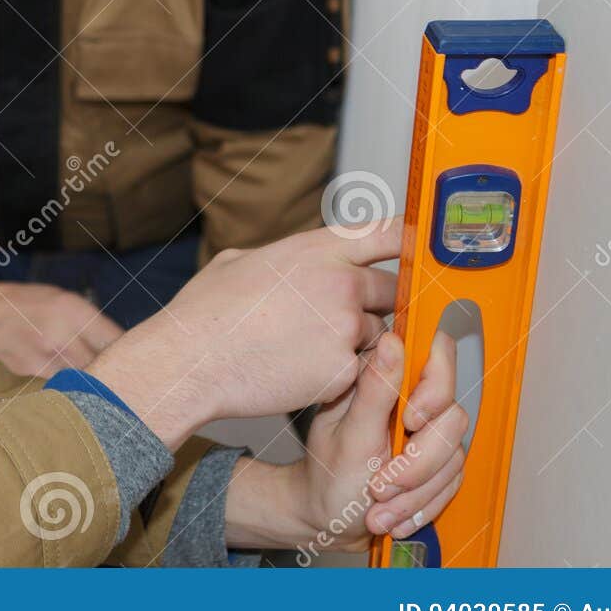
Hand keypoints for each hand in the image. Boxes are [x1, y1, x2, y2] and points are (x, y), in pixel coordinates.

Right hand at [0, 281, 122, 376]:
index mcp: (74, 310)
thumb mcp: (61, 299)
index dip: (128, 354)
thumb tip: (115, 344)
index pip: (115, 340)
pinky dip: (70, 388)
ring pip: (84, 380)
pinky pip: (61, 385)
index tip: (134, 362)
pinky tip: (73, 390)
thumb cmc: (25, 303)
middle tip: (121, 380)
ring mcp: (46, 354)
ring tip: (101, 388)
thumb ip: (87, 321)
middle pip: (104, 365)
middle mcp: (63, 332)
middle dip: (114, 373)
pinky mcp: (31, 372)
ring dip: (93, 385)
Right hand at [86, 222, 400, 449]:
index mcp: (316, 250)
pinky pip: (359, 374)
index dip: (410, 239)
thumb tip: (288, 259)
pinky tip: (300, 374)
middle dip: (374, 305)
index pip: (388, 233)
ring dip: (356, 344)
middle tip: (339, 319)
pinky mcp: (343, 372)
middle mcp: (340, 284)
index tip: (420, 248)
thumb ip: (281, 256)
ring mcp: (346, 329)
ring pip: (377, 336)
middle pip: (391, 290)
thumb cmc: (204, 313)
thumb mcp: (238, 261)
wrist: (190, 361)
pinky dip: (338, 378)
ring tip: (305, 351)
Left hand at [288, 329, 468, 552]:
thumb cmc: (327, 476)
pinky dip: (422, 507)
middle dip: (418, 463)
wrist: (326, 521)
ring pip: (454, 456)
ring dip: (415, 493)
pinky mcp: (438, 465)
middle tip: (379, 486)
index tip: (409, 422)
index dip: (434, 388)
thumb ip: (375, 390)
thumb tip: (393, 341)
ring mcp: (427, 435)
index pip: (435, 354)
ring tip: (377, 509)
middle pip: (452, 416)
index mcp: (383, 379)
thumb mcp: (349, 435)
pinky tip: (392, 517)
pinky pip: (452, 483)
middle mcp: (411, 402)